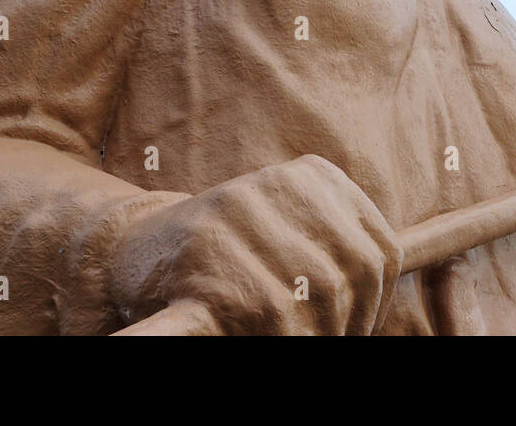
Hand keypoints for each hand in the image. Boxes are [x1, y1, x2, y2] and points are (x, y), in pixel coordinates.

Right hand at [108, 154, 401, 333]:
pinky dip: (231, 332)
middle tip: (325, 340)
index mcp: (311, 176)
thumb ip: (339, 252)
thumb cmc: (235, 247)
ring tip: (286, 339)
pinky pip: (228, 309)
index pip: (377, 253)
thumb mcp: (297, 227)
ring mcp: (229, 227)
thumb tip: (375, 309)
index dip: (375, 302)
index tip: (361, 325)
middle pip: (339, 282)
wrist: (139, 244)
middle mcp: (269, 190)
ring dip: (296, 338)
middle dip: (340, 327)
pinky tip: (237, 325)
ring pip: (290, 309)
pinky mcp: (195, 265)